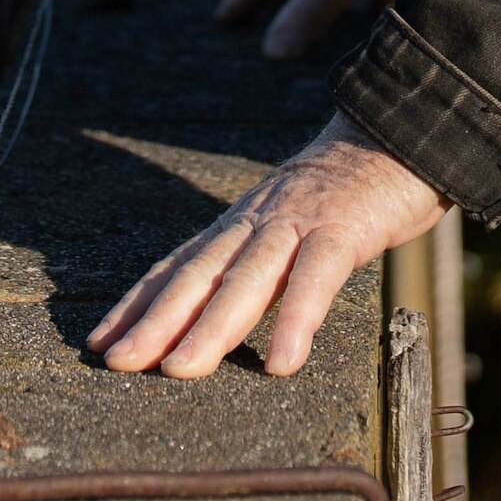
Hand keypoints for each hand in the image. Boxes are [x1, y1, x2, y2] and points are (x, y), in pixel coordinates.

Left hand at [84, 120, 446, 379]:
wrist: (400, 129)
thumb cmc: (347, 193)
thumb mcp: (293, 229)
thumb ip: (262, 266)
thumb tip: (228, 316)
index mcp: (242, 225)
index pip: (179, 267)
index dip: (138, 304)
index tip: (100, 342)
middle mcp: (257, 221)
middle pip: (197, 274)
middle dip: (153, 320)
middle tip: (117, 363)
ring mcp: (298, 222)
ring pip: (246, 278)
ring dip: (209, 327)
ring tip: (179, 371)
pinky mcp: (344, 228)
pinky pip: (316, 277)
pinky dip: (296, 319)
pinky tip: (280, 364)